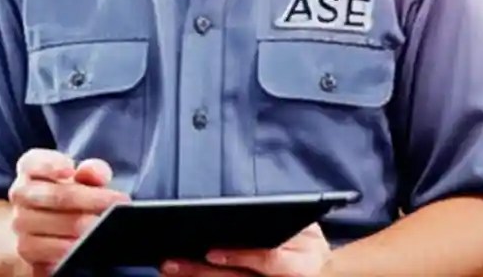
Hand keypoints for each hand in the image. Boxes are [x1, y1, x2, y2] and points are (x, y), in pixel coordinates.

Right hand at [8, 149, 129, 273]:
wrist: (44, 225)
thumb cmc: (68, 193)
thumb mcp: (82, 177)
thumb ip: (92, 170)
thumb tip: (96, 173)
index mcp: (30, 168)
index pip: (35, 162)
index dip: (52, 165)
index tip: (71, 169)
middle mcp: (20, 193)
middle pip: (56, 196)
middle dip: (90, 199)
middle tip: (116, 204)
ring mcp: (20, 223)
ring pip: (52, 226)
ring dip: (82, 228)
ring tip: (105, 226)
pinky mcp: (26, 250)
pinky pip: (47, 254)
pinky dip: (70, 251)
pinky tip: (87, 248)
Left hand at [161, 223, 331, 276]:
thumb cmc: (312, 251)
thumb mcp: (309, 233)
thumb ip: (288, 223)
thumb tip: (260, 210)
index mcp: (297, 262)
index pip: (267, 259)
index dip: (239, 256)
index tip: (211, 252)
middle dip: (201, 272)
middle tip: (172, 262)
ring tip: (170, 270)